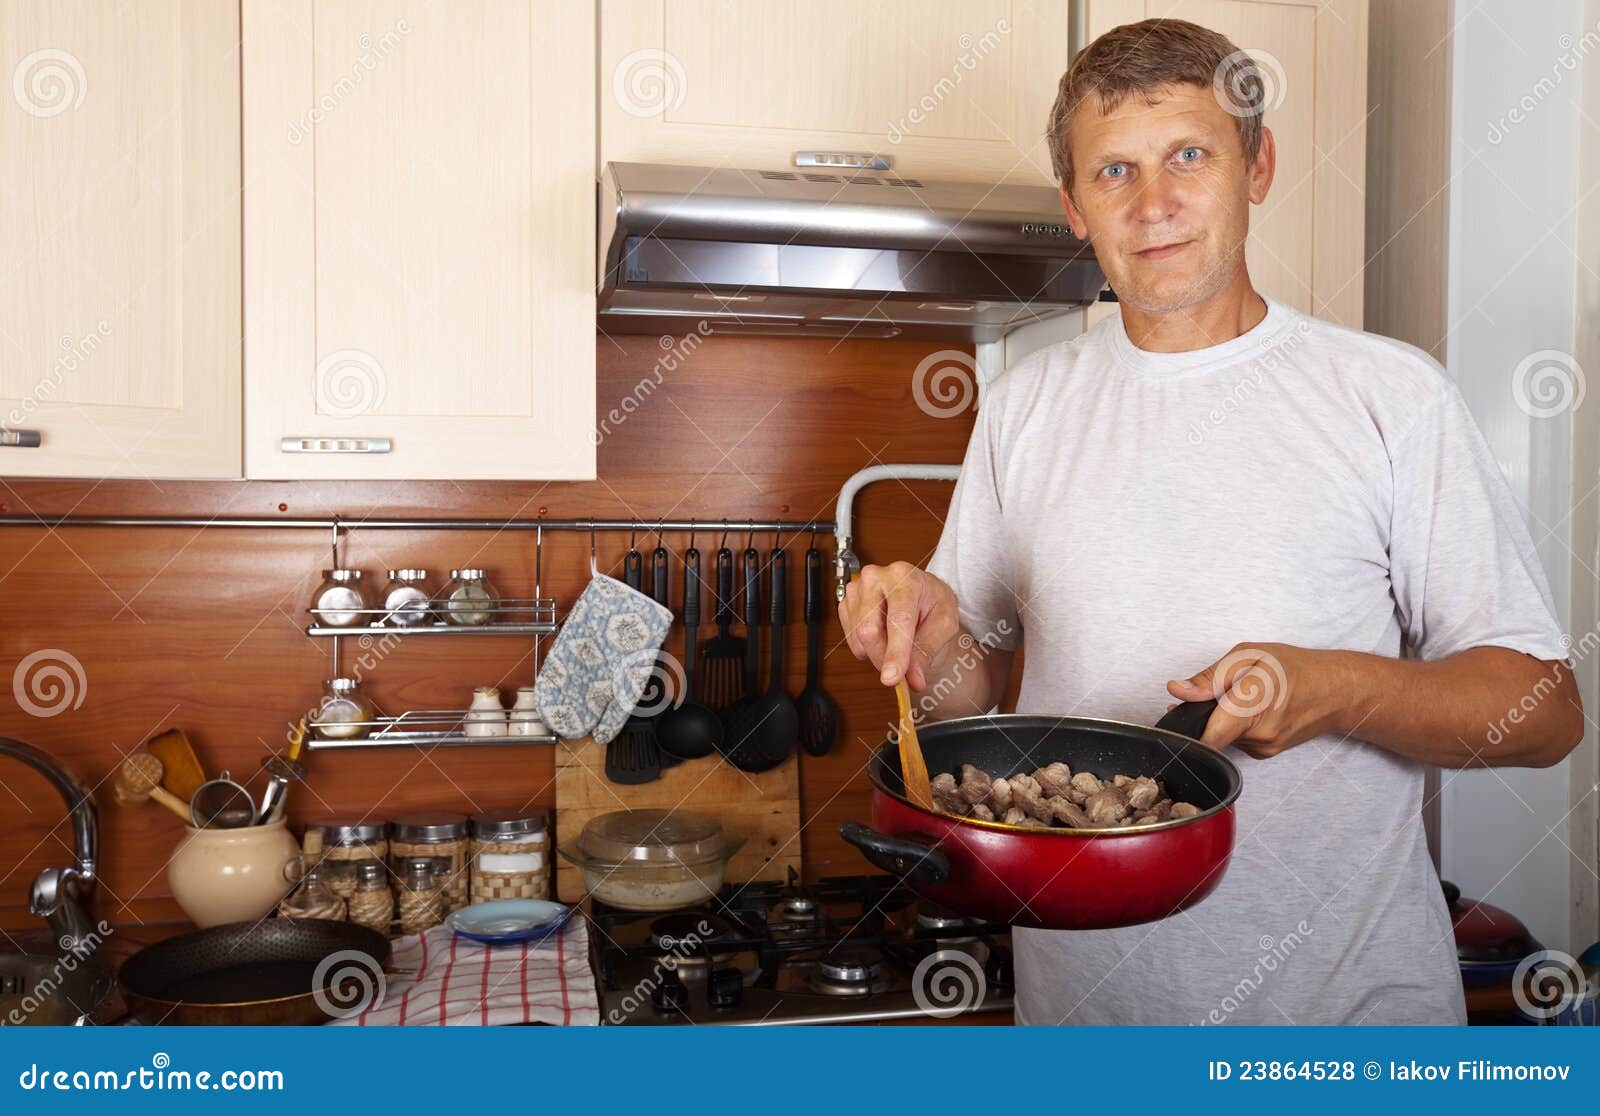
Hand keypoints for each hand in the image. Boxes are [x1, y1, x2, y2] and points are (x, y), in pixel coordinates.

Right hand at [838, 562, 961, 689]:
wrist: (920, 594)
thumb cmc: (933, 603)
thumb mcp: (944, 624)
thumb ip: (928, 650)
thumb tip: (914, 678)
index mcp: (904, 577)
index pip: (898, 619)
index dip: (895, 652)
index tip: (892, 677)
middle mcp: (876, 578)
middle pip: (869, 630)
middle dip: (884, 658)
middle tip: (900, 670)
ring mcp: (857, 589)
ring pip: (858, 638)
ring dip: (878, 653)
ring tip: (896, 642)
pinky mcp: (845, 603)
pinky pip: (851, 639)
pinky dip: (868, 647)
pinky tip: (882, 636)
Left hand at [1165, 643, 1351, 758]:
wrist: (1335, 691)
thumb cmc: (1294, 667)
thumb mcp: (1248, 656)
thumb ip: (1209, 677)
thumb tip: (1177, 691)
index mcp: (1251, 707)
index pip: (1206, 737)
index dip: (1185, 728)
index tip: (1178, 715)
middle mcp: (1258, 735)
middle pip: (1210, 733)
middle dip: (1205, 715)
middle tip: (1217, 692)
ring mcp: (1264, 748)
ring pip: (1224, 738)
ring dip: (1222, 720)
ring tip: (1242, 697)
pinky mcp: (1266, 754)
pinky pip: (1237, 742)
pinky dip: (1236, 727)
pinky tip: (1252, 710)